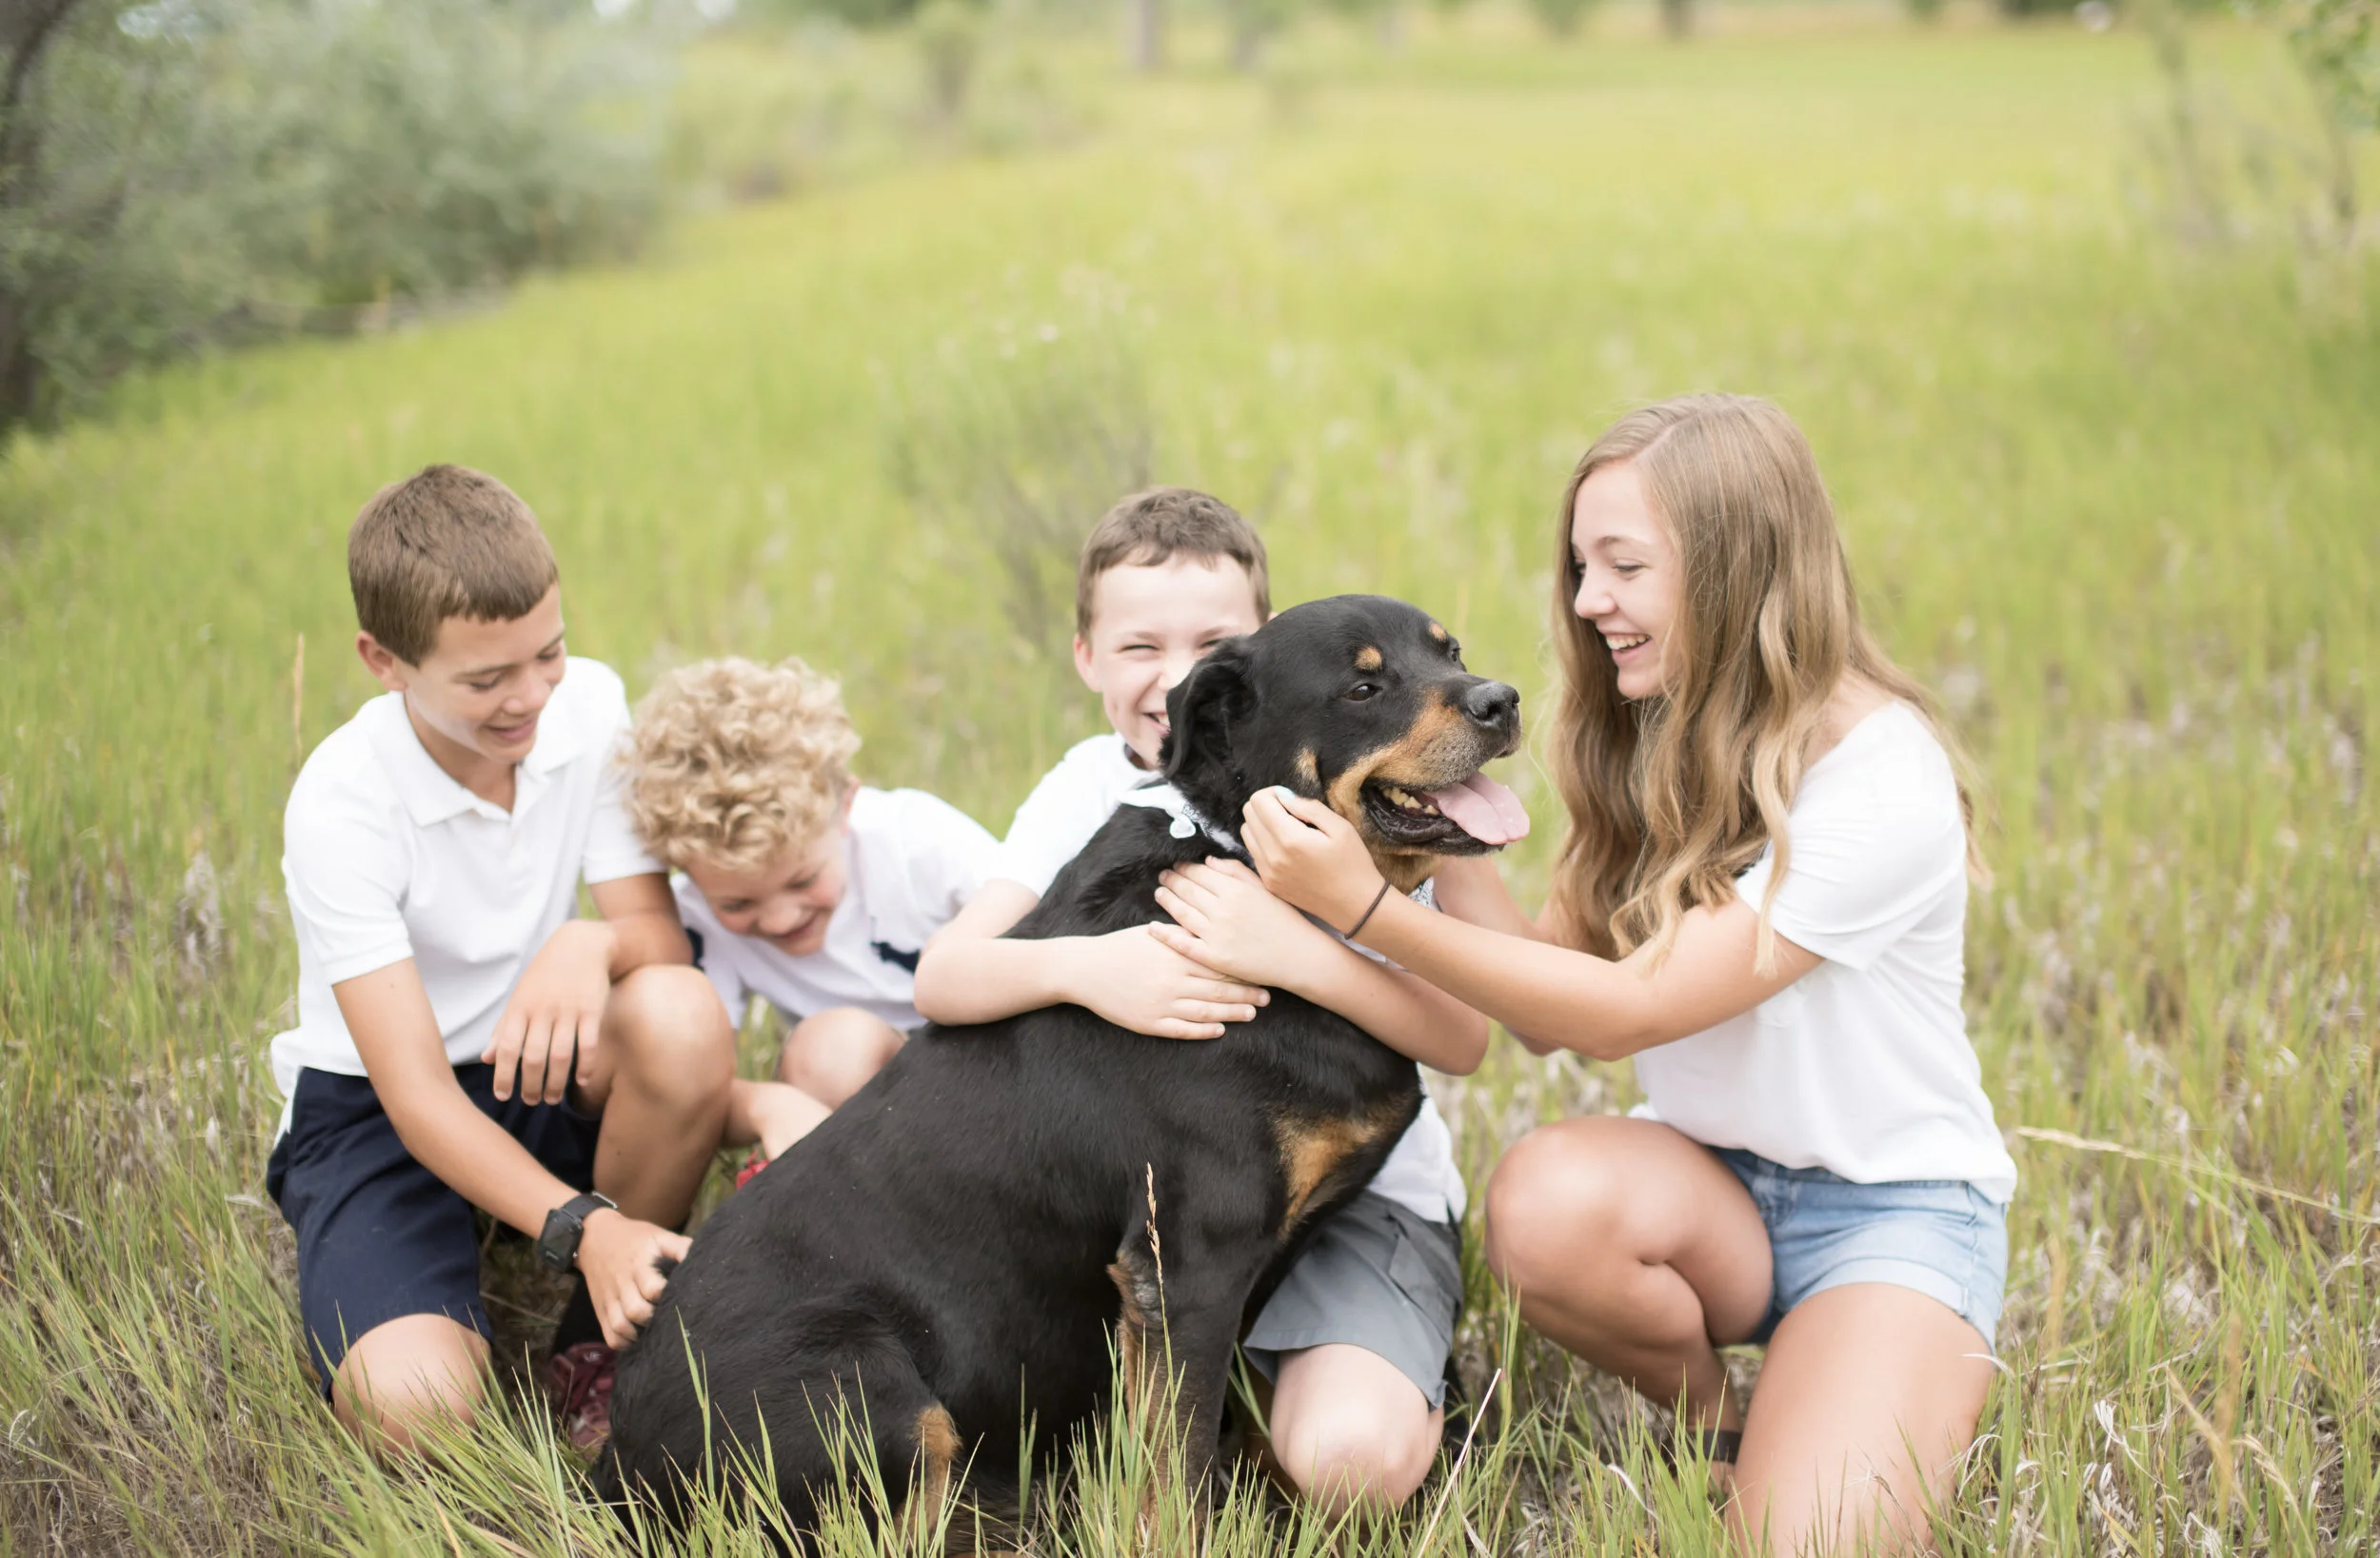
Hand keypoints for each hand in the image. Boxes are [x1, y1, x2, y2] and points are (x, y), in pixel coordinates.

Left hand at [484, 920, 614, 1103]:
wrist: (581, 944)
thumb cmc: (545, 974)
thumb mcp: (520, 997)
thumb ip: (503, 1028)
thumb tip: (485, 1059)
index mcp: (520, 1008)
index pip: (506, 1048)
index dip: (502, 1075)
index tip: (503, 1096)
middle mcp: (542, 1010)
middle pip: (533, 1057)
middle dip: (530, 1086)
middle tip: (531, 1101)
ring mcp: (568, 1010)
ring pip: (560, 1055)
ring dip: (556, 1083)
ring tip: (552, 1098)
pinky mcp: (592, 1010)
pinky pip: (588, 1044)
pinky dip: (585, 1066)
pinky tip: (581, 1081)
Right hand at [575, 1207, 689, 1347]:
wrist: (593, 1238)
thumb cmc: (635, 1238)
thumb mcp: (659, 1235)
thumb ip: (680, 1247)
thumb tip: (703, 1260)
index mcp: (639, 1264)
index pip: (653, 1288)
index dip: (668, 1297)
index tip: (680, 1299)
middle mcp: (622, 1284)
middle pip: (637, 1311)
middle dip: (655, 1319)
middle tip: (670, 1318)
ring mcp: (609, 1299)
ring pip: (621, 1327)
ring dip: (639, 1334)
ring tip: (655, 1331)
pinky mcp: (600, 1311)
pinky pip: (610, 1336)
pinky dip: (624, 1343)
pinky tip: (638, 1340)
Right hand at [1065, 924, 1269, 1040]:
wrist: (1085, 970)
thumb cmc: (1119, 947)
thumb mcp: (1152, 935)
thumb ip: (1180, 936)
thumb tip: (1208, 930)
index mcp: (1175, 956)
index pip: (1217, 962)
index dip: (1242, 968)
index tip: (1262, 970)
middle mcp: (1172, 981)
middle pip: (1218, 988)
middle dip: (1245, 993)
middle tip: (1267, 997)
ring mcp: (1162, 1004)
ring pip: (1206, 1011)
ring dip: (1232, 1013)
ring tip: (1251, 1014)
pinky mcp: (1150, 1023)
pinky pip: (1183, 1030)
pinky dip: (1204, 1030)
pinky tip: (1220, 1030)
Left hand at [1150, 858, 1337, 989]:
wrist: (1299, 955)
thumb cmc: (1285, 919)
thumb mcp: (1264, 888)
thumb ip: (1235, 871)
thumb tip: (1207, 861)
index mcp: (1236, 889)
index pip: (1200, 873)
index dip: (1184, 868)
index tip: (1176, 864)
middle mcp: (1224, 909)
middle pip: (1188, 890)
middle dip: (1172, 880)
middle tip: (1162, 875)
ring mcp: (1217, 934)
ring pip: (1182, 913)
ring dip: (1167, 900)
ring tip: (1159, 893)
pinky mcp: (1215, 957)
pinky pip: (1183, 943)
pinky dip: (1165, 934)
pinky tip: (1153, 927)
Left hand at [1240, 787, 1385, 932]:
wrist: (1355, 906)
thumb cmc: (1352, 864)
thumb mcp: (1340, 827)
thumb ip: (1309, 808)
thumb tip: (1284, 797)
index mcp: (1290, 839)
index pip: (1258, 802)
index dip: (1274, 793)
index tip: (1291, 800)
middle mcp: (1272, 857)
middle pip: (1248, 815)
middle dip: (1266, 806)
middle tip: (1290, 812)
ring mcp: (1267, 873)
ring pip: (1247, 833)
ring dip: (1262, 824)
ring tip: (1287, 830)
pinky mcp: (1268, 884)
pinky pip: (1254, 853)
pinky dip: (1264, 843)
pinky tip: (1287, 848)